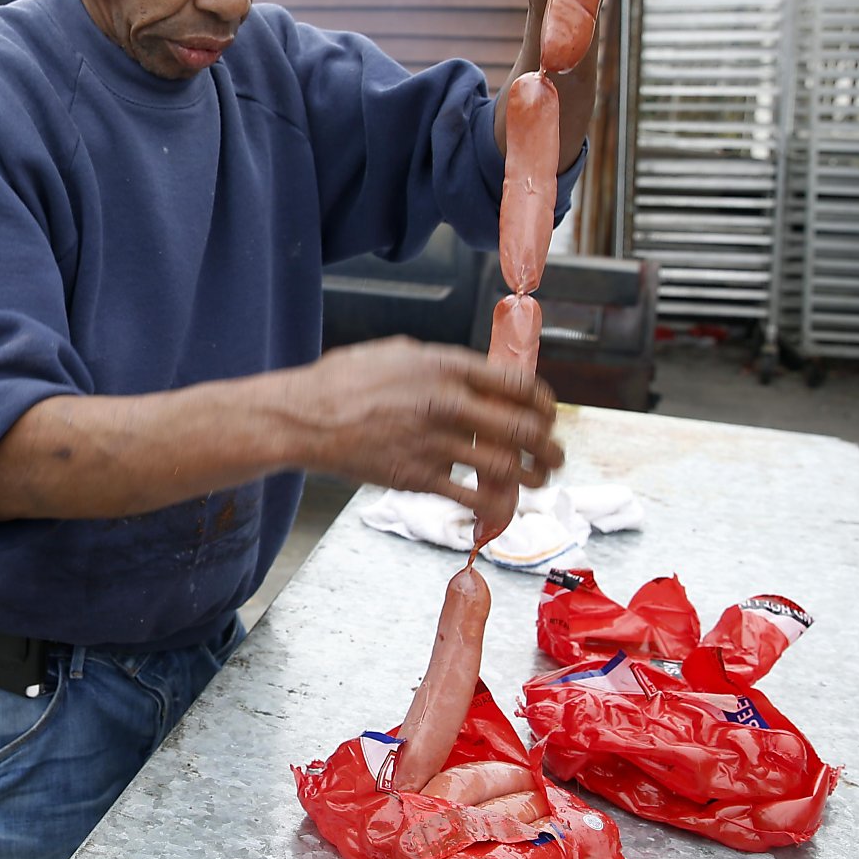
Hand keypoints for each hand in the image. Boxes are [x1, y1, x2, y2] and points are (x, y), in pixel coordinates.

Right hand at [284, 337, 562, 507]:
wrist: (303, 418)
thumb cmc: (343, 381)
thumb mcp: (398, 352)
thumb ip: (442, 364)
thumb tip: (476, 376)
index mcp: (445, 367)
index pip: (519, 384)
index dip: (544, 403)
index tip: (547, 414)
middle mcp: (447, 403)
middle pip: (524, 428)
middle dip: (550, 446)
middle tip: (555, 456)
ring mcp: (433, 442)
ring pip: (506, 467)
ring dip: (531, 479)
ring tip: (535, 482)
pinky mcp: (417, 477)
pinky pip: (472, 497)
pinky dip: (494, 506)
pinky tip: (499, 506)